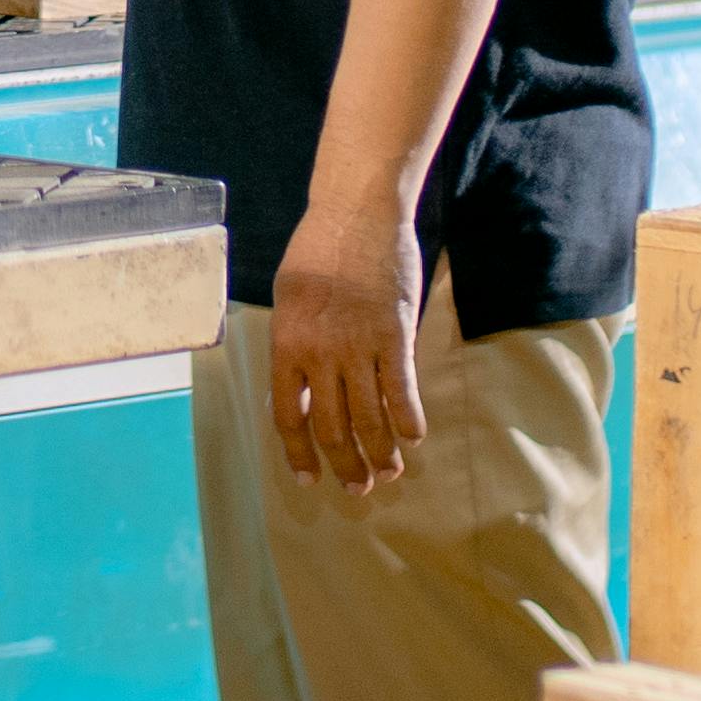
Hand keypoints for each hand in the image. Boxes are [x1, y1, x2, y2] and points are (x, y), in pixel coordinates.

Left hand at [266, 190, 427, 496]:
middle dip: (345, 465)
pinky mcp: (395, 334)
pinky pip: (402, 390)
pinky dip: (409, 420)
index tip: (310, 480)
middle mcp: (320, 352)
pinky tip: (414, 437)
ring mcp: (359, 345)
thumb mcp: (290, 300)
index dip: (300, 454)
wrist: (356, 212)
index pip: (289, 416)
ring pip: (370, 418)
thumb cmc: (318, 252)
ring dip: (381, 453)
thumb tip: (305, 398)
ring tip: (389, 473)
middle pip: (332, 427)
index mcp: (285, 344)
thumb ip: (295, 349)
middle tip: (358, 488)